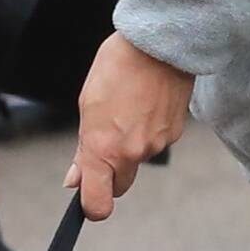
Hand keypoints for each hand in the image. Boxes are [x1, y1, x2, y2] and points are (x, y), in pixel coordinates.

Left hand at [71, 33, 192, 218]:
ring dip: (130, 144)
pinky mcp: (175, 133)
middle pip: (120, 185)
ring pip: (138, 159)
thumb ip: (83, 149)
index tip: (86, 193)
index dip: (91, 206)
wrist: (159, 44)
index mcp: (105, 149)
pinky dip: (147, 130)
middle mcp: (134, 154)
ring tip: (126, 107)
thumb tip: (75, 179)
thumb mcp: (87, 105)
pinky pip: (155, 142)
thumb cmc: (117, 67)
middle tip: (104, 139)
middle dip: (111, 173)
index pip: (98, 204)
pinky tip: (143, 103)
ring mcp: (157, 144)